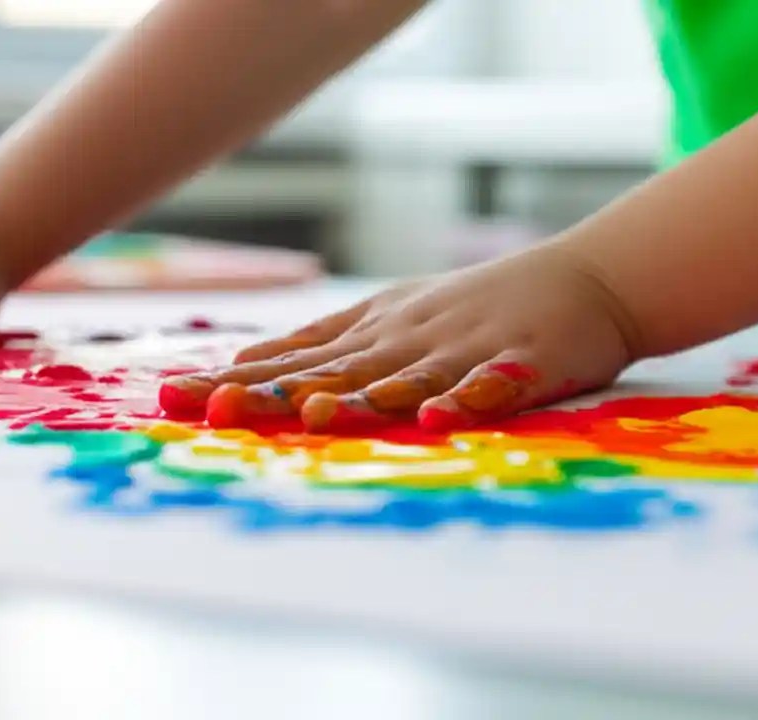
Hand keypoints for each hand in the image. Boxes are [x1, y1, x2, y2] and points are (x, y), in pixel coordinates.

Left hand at [160, 244, 638, 431]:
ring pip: (402, 377)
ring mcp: (461, 348)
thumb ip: (329, 345)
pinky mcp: (520, 363)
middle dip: (272, 391)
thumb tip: (249, 369)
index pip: (293, 356)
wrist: (581, 278)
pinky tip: (437, 417)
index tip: (176, 397)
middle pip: (331, 368)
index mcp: (374, 329)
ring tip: (315, 414)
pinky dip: (463, 399)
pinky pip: (489, 386)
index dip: (238, 378)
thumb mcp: (394, 315)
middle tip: (213, 410)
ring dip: (359, 396)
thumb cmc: (478, 305)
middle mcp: (405, 338)